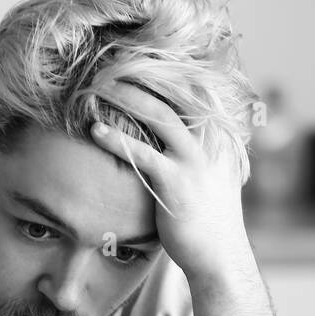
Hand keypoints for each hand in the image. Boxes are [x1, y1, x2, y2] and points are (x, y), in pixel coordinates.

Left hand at [88, 82, 251, 277]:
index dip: (166, 69)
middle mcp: (211, 141)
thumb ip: (200, 153)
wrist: (220, 258)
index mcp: (219, 135)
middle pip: (176, 92)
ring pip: (159, 114)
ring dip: (126, 96)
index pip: (195, 87)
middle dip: (141, 74)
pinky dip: (116, 139)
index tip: (136, 57)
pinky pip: (142, 154)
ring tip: (96, 87)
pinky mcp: (176, 183)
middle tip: (109, 64)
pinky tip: (94, 131)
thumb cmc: (210, 221)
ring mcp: (195, 161)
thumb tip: (180, 139)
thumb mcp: (212, 177)